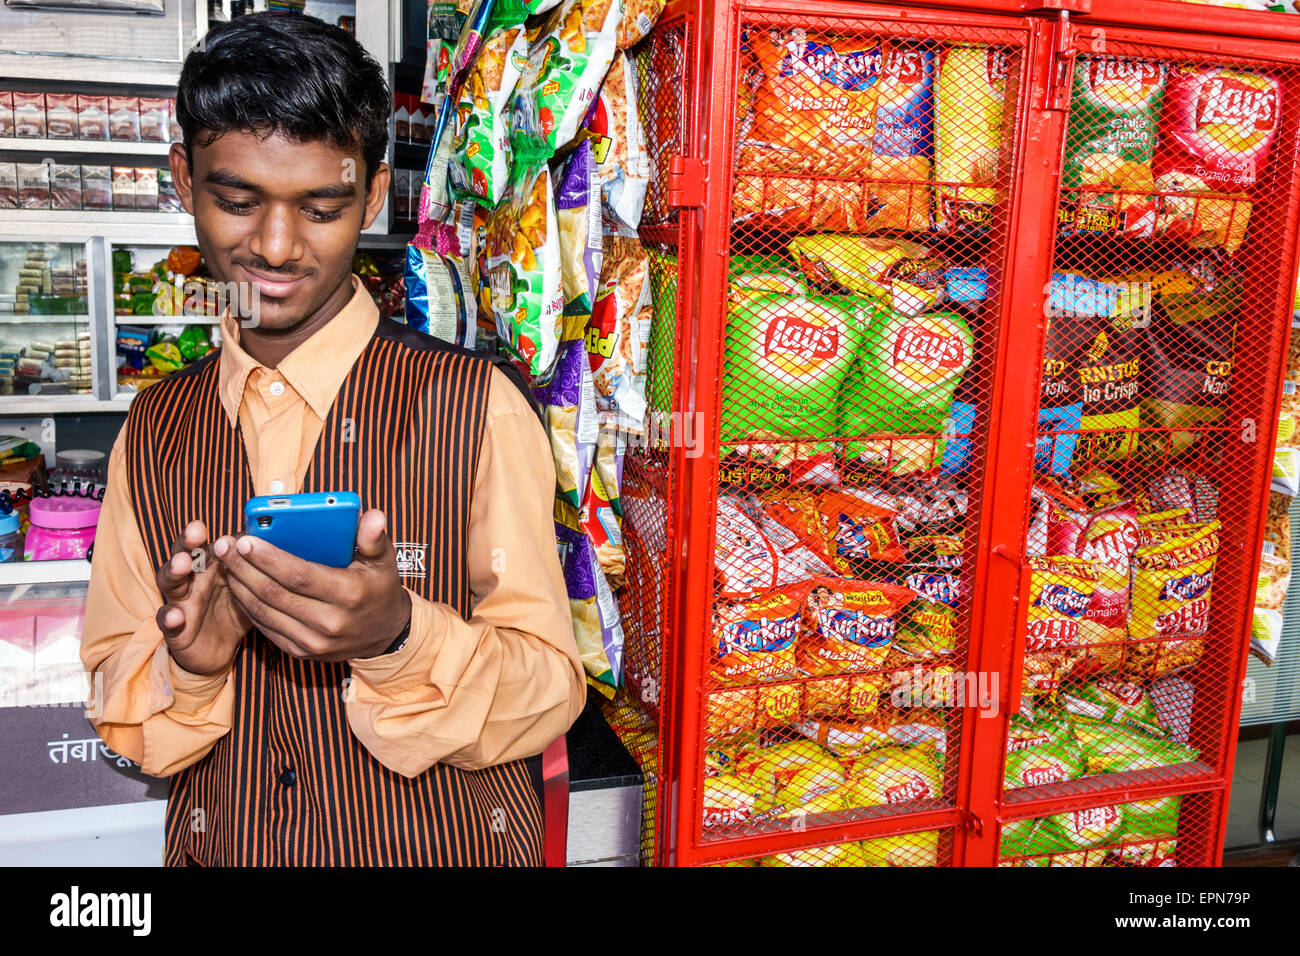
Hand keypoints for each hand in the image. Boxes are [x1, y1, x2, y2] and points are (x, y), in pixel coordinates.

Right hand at [156, 520, 252, 676]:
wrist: (217, 649)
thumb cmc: (235, 610)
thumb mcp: (251, 589)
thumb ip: (260, 569)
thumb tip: (287, 544)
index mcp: (211, 565)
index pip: (213, 542)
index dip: (221, 536)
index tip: (234, 529)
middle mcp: (192, 577)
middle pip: (185, 552)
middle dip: (189, 541)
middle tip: (197, 530)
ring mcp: (180, 600)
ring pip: (170, 580)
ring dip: (174, 570)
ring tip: (182, 564)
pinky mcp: (173, 626)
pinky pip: (167, 620)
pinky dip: (169, 617)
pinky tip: (175, 615)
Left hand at [214, 509, 411, 662]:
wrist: (384, 634)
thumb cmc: (379, 588)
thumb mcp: (383, 560)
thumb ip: (374, 537)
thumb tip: (372, 515)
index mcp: (350, 595)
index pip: (300, 575)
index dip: (268, 558)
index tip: (245, 540)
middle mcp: (331, 623)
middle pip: (275, 593)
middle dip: (244, 567)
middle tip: (225, 546)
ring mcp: (315, 642)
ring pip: (265, 612)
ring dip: (240, 586)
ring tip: (225, 562)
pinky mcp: (302, 653)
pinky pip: (267, 628)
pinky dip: (248, 606)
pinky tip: (237, 586)